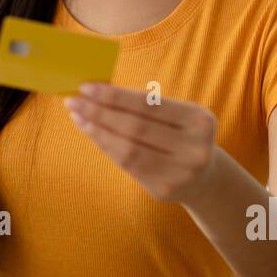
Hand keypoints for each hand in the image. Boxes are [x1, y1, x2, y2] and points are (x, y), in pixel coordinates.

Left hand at [64, 81, 221, 205]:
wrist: (204, 179)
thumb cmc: (180, 137)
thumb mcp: (176, 118)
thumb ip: (145, 107)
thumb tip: (97, 92)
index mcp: (199, 120)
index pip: (148, 104)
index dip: (114, 95)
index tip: (86, 87)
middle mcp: (194, 147)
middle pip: (136, 126)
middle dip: (99, 111)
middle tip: (73, 101)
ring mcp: (181, 172)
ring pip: (128, 148)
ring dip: (97, 130)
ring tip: (77, 117)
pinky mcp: (164, 189)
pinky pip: (127, 165)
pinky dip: (106, 147)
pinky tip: (91, 134)